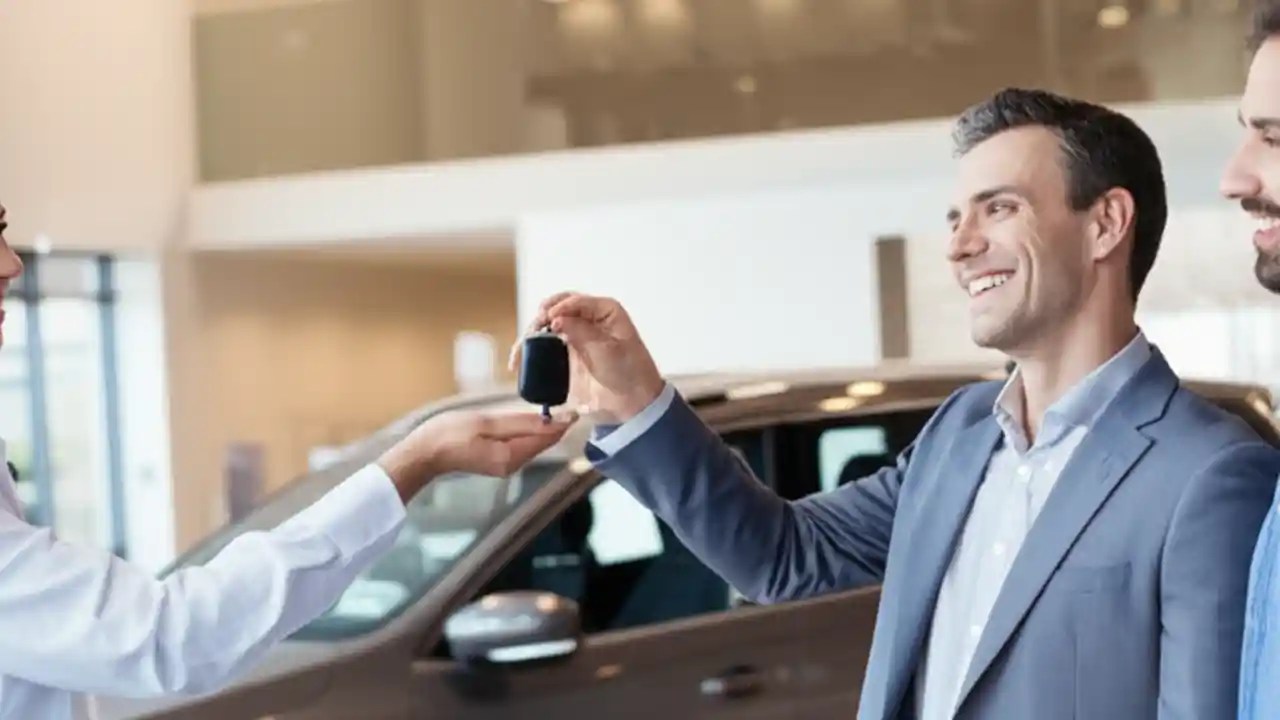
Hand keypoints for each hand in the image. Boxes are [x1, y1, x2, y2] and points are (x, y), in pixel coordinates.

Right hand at [377, 409, 575, 502]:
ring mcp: (506, 465)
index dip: (563, 424)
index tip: (577, 408)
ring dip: (543, 429)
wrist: (425, 452)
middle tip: (570, 405)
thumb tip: (552, 421)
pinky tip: (530, 420)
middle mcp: (513, 465)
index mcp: (511, 456)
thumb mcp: (487, 422)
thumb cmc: (450, 433)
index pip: (547, 439)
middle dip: (556, 426)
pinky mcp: (499, 461)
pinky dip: (529, 433)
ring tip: (555, 410)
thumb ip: (520, 422)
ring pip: (534, 444)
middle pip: (543, 443)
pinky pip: (522, 445)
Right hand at [509, 292, 664, 423]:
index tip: (548, 319)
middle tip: (534, 331)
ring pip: (547, 324)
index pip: (576, 301)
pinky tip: (520, 357)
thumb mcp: (609, 351)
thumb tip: (555, 318)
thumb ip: (582, 332)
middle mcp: (588, 318)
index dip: (560, 307)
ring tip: (522, 347)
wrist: (632, 402)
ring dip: (532, 332)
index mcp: (605, 311)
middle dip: (541, 317)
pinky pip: (545, 344)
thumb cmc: (631, 374)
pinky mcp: (567, 352)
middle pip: (557, 308)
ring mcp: (576, 334)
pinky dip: (531, 348)